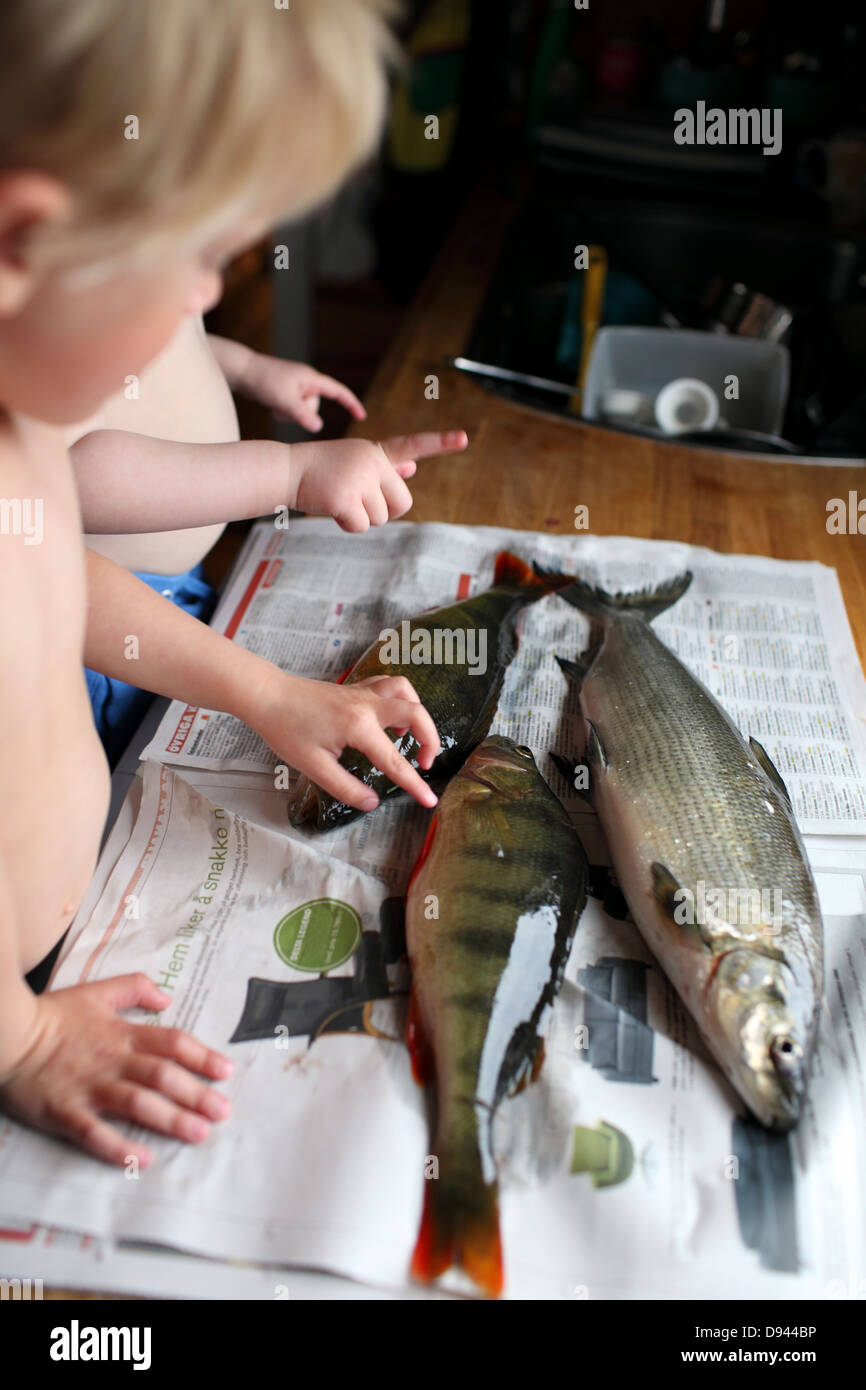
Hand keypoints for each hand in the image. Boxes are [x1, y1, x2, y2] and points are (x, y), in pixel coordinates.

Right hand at [0, 975, 232, 1166]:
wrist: (6, 1034)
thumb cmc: (51, 1015)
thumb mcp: (95, 991)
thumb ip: (133, 988)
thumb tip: (167, 997)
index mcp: (122, 1033)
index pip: (172, 1043)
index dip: (202, 1057)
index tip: (226, 1072)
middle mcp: (113, 1061)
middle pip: (163, 1076)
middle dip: (197, 1094)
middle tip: (223, 1112)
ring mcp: (90, 1087)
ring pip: (138, 1103)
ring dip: (171, 1119)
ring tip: (199, 1133)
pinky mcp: (65, 1112)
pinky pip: (95, 1133)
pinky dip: (119, 1147)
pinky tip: (144, 1159)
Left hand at [244, 355, 366, 431]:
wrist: (241, 370)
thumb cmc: (263, 381)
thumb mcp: (284, 400)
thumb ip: (302, 415)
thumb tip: (319, 427)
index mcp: (311, 378)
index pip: (338, 391)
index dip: (351, 404)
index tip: (362, 416)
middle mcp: (306, 381)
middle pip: (315, 406)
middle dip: (301, 413)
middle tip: (281, 407)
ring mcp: (295, 386)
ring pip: (302, 410)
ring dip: (289, 414)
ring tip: (273, 405)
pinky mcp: (285, 391)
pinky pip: (292, 409)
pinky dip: (283, 412)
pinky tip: (270, 406)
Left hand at [254, 670, 440, 811]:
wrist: (267, 696)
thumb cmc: (286, 729)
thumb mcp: (314, 767)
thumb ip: (346, 788)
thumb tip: (372, 803)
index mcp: (358, 727)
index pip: (394, 761)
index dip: (415, 784)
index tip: (430, 800)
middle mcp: (367, 705)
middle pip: (416, 714)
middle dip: (430, 740)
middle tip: (424, 763)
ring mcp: (363, 692)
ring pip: (406, 691)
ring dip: (417, 713)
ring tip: (409, 736)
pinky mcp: (356, 687)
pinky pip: (389, 685)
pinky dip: (400, 698)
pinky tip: (392, 716)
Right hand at [292, 430, 468, 530]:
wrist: (287, 469)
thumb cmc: (323, 468)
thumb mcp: (356, 461)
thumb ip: (386, 467)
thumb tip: (412, 467)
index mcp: (377, 451)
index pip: (414, 445)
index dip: (441, 443)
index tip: (465, 439)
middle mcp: (372, 461)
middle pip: (402, 504)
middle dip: (384, 510)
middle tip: (358, 499)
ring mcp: (359, 478)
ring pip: (381, 519)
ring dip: (362, 518)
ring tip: (340, 498)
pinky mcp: (344, 497)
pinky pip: (361, 526)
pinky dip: (347, 525)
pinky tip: (333, 509)